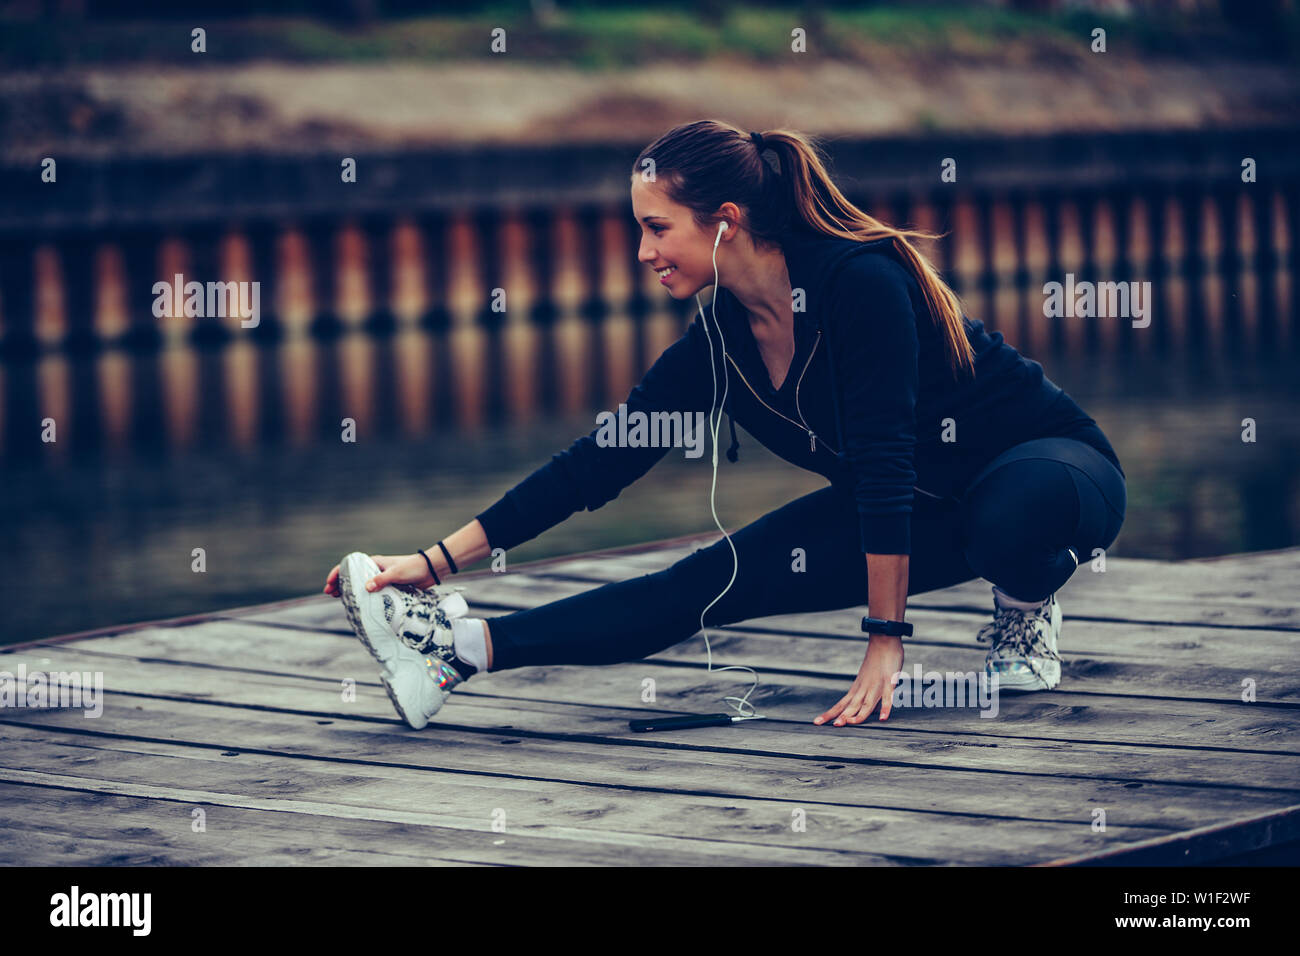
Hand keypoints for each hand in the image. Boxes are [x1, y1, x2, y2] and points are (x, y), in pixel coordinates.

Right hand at [322, 553, 436, 596]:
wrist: (429, 570)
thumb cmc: (413, 568)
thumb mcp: (396, 573)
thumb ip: (381, 580)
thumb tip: (366, 587)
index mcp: (374, 562)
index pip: (349, 565)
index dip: (337, 573)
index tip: (329, 583)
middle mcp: (375, 570)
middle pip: (352, 576)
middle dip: (339, 583)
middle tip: (329, 593)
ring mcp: (381, 579)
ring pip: (360, 585)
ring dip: (349, 591)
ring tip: (339, 599)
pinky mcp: (388, 587)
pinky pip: (371, 593)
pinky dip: (363, 597)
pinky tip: (358, 605)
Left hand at [813, 634, 904, 725]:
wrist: (883, 640)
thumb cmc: (877, 662)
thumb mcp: (868, 682)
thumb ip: (869, 697)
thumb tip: (870, 712)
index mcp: (856, 688)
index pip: (840, 704)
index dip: (830, 714)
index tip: (817, 722)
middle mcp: (863, 688)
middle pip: (850, 705)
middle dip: (842, 716)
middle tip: (833, 726)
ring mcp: (875, 685)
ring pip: (866, 703)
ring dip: (859, 714)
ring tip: (849, 723)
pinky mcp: (888, 680)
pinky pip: (887, 696)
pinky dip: (885, 707)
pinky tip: (883, 718)